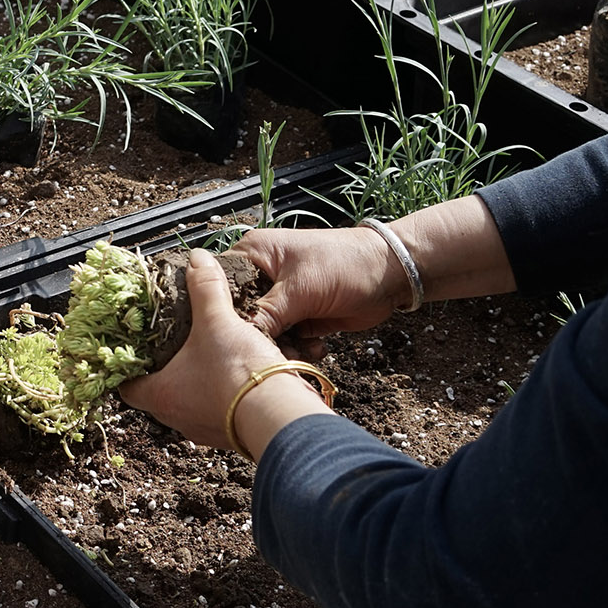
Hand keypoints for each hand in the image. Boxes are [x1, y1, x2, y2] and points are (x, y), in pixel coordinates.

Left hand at [119, 249, 289, 449]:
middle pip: (159, 395)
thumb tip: (198, 259)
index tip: (135, 352)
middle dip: (166, 371)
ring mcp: (205, 430)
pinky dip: (223, 394)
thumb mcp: (218, 320)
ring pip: (191, 405)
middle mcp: (178, 419)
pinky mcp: (232, 435)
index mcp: (160, 395)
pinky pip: (220, 412)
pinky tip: (235, 374)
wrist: (283, 414)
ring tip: (207, 355)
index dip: (129, 369)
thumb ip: (205, 288)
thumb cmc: (238, 373)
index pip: (127, 388)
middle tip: (173, 345)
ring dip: (197, 383)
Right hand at [231, 226, 406, 347]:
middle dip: (252, 334)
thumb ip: (264, 314)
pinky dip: (295, 350)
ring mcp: (280, 300)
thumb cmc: (345, 264)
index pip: (218, 282)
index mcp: (253, 255)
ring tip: (296, 352)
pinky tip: (312, 350)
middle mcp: (261, 276)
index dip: (215, 308)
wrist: (392, 277)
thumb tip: (232, 336)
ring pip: (261, 331)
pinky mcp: (297, 319)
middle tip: (264, 351)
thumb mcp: (299, 288)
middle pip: (238, 312)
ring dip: (277, 346)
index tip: (220, 334)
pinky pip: (284, 341)